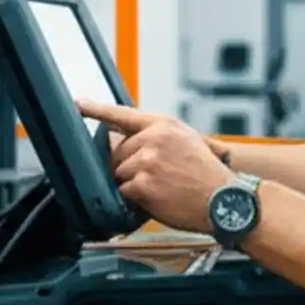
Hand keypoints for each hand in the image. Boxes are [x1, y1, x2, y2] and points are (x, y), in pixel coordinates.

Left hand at [77, 100, 236, 233]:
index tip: (78, 104)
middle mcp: (154, 138)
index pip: (123, 115)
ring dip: (134, 184)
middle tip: (156, 178)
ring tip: (162, 188)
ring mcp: (147, 160)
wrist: (225, 200)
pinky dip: (136, 199)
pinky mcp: (143, 183)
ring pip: (120, 174)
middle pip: (118, 153)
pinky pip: (124, 192)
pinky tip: (159, 198)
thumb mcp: (189, 142)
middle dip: (129, 167)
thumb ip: (159, 137)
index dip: (97, 109)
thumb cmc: (209, 176)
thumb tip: (128, 141)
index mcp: (164, 125)